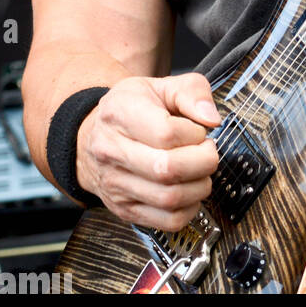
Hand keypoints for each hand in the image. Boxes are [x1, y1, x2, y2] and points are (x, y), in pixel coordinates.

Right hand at [75, 72, 221, 229]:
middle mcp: (112, 152)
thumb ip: (192, 92)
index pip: (166, 133)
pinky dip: (190, 208)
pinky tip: (190, 189)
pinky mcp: (124, 209)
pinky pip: (167, 221)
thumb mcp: (160, 85)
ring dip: (199, 185)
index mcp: (120, 114)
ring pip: (169, 198)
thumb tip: (211, 119)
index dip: (194, 133)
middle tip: (208, 151)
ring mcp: (116, 185)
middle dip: (203, 161)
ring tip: (200, 169)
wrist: (94, 137)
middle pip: (168, 169)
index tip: (199, 130)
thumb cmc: (131, 109)